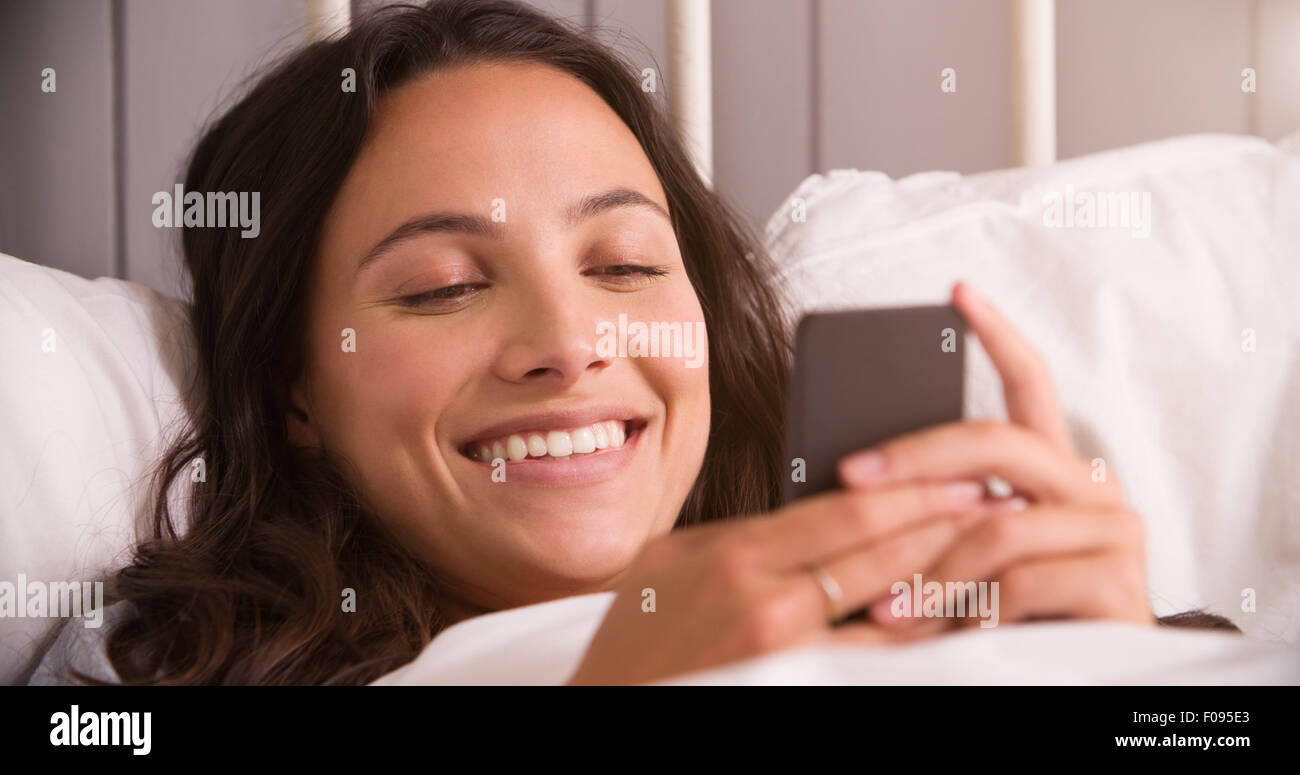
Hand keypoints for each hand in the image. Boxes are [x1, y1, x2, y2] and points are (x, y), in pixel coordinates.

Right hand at [567, 480, 992, 684]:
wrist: (611, 705)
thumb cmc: (637, 635)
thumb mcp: (675, 561)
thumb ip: (745, 534)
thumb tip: (810, 511)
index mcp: (735, 555)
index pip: (845, 510)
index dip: (912, 491)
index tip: (957, 475)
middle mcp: (766, 603)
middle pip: (878, 554)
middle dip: (945, 526)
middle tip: (996, 505)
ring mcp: (784, 655)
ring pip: (889, 611)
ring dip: (946, 579)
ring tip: (988, 556)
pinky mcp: (794, 686)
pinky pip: (872, 661)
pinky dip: (913, 634)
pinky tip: (946, 617)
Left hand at [838, 282, 1154, 633]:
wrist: (1074, 687)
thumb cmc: (1010, 620)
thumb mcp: (962, 556)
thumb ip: (936, 512)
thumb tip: (853, 483)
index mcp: (1053, 473)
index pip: (1031, 386)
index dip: (997, 336)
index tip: (959, 292)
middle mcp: (1090, 488)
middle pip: (995, 442)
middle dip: (912, 458)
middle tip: (850, 476)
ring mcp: (1111, 530)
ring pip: (997, 524)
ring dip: (929, 573)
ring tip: (884, 609)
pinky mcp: (1120, 581)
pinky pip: (1021, 582)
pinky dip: (968, 612)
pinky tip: (942, 630)